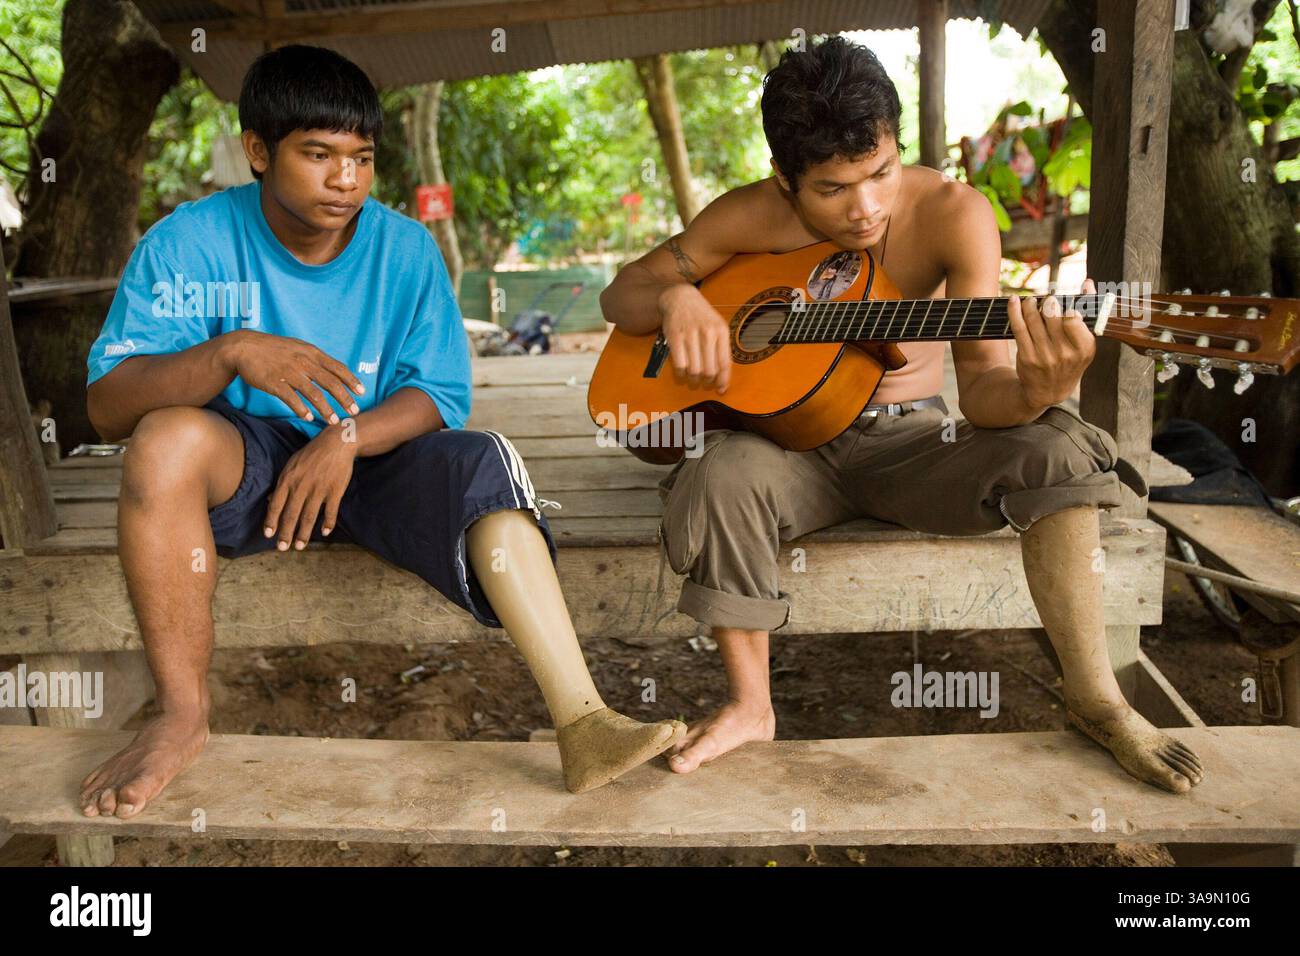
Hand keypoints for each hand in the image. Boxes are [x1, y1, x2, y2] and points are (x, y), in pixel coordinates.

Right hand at [224, 330, 365, 424]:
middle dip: (345, 398)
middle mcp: (303, 362)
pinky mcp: (275, 383)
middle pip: (330, 382)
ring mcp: (289, 372)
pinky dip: (302, 409)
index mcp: (311, 353)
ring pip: (313, 393)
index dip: (351, 380)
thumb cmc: (273, 349)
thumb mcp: (298, 347)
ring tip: (334, 421)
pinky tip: (309, 417)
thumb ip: (315, 359)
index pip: (337, 367)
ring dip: (326, 409)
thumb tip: (333, 370)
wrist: (243, 347)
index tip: (362, 392)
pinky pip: (292, 399)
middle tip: (354, 411)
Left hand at [263, 422, 356, 550]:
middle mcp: (301, 486)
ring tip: (300, 546)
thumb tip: (270, 501)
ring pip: (309, 516)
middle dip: (286, 533)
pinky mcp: (335, 491)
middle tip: (282, 548)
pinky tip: (325, 532)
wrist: (336, 443)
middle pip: (291, 514)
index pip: (276, 505)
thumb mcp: (291, 465)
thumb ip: (282, 484)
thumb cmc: (312, 454)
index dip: (272, 521)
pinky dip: (328, 523)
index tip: (269, 535)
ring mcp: (319, 489)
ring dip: (304, 533)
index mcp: (288, 479)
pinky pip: (330, 511)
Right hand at [659, 284, 731, 392]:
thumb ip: (722, 349)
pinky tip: (683, 371)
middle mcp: (707, 333)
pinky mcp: (675, 338)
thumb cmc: (701, 316)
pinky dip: (681, 374)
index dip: (723, 380)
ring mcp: (690, 335)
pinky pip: (680, 365)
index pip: (724, 363)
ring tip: (694, 378)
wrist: (681, 299)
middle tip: (705, 382)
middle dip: (707, 381)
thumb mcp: (718, 327)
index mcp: (721, 331)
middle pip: (709, 370)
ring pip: (694, 370)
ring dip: (694, 380)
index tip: (721, 389)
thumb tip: (723, 376)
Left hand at [1007, 277, 1097, 408]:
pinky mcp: (1027, 357)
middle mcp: (1064, 353)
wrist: (1049, 391)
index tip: (1065, 303)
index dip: (1067, 306)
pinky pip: (1019, 328)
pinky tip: (1014, 301)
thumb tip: (1088, 283)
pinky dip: (1015, 311)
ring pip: (1034, 319)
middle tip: (1046, 299)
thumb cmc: (1070, 360)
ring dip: (1029, 304)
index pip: (1073, 318)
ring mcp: (1044, 356)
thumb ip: (1087, 313)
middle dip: (1047, 302)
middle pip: (1052, 315)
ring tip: (1030, 301)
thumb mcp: (1084, 343)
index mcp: (1084, 348)